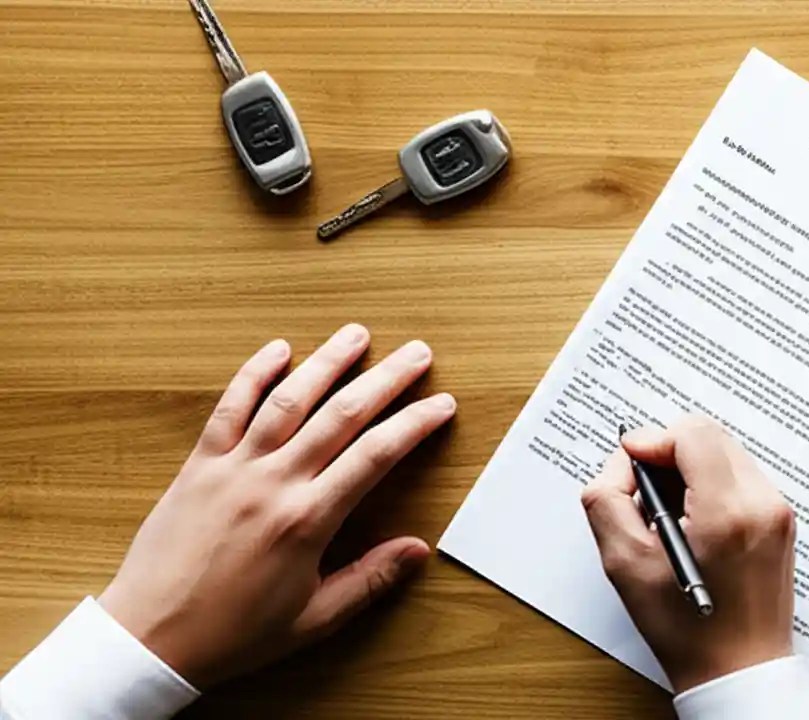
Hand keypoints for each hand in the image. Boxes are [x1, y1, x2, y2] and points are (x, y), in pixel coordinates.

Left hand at [97, 324, 454, 687]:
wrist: (151, 638)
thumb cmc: (235, 634)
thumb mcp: (315, 619)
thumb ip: (369, 580)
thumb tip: (418, 549)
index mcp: (308, 521)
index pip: (376, 456)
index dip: (414, 424)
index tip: (441, 404)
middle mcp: (274, 483)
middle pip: (342, 415)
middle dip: (386, 379)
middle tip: (417, 354)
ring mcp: (233, 469)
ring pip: (289, 401)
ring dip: (327, 363)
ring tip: (357, 335)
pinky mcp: (199, 466)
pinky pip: (229, 408)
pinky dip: (253, 374)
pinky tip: (277, 349)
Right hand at [581, 416, 796, 692]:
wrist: (740, 672)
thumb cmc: (686, 630)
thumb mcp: (625, 565)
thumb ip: (608, 500)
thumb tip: (622, 461)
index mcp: (727, 513)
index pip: (692, 435)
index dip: (652, 440)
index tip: (631, 464)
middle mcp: (762, 503)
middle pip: (709, 437)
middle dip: (669, 454)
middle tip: (645, 496)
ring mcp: (778, 512)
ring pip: (724, 454)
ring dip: (689, 471)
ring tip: (669, 518)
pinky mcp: (781, 521)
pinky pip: (739, 478)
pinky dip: (710, 488)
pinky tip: (693, 527)